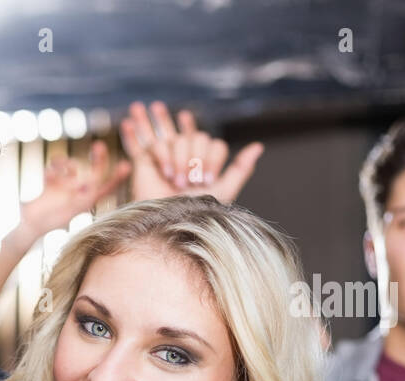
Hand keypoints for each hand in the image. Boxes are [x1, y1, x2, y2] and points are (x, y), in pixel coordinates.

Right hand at [19, 141, 129, 236]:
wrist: (30, 225)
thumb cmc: (51, 222)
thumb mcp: (71, 210)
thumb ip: (82, 197)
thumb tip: (93, 185)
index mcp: (87, 201)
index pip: (106, 188)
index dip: (116, 178)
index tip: (126, 166)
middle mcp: (78, 192)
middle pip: (93, 171)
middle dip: (98, 158)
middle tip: (99, 145)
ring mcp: (64, 186)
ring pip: (72, 166)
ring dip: (69, 164)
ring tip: (63, 169)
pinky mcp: (51, 182)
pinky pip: (55, 166)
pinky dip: (54, 167)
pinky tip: (49, 174)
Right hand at [119, 101, 262, 203]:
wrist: (167, 220)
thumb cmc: (194, 211)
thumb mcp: (224, 190)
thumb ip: (240, 168)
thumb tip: (259, 146)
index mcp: (203, 164)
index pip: (212, 144)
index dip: (211, 160)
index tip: (204, 181)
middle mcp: (185, 156)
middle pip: (196, 137)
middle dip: (194, 160)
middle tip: (187, 182)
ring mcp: (165, 155)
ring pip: (178, 138)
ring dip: (179, 160)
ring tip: (174, 179)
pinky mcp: (145, 158)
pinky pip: (158, 143)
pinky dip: (164, 157)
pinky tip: (163, 173)